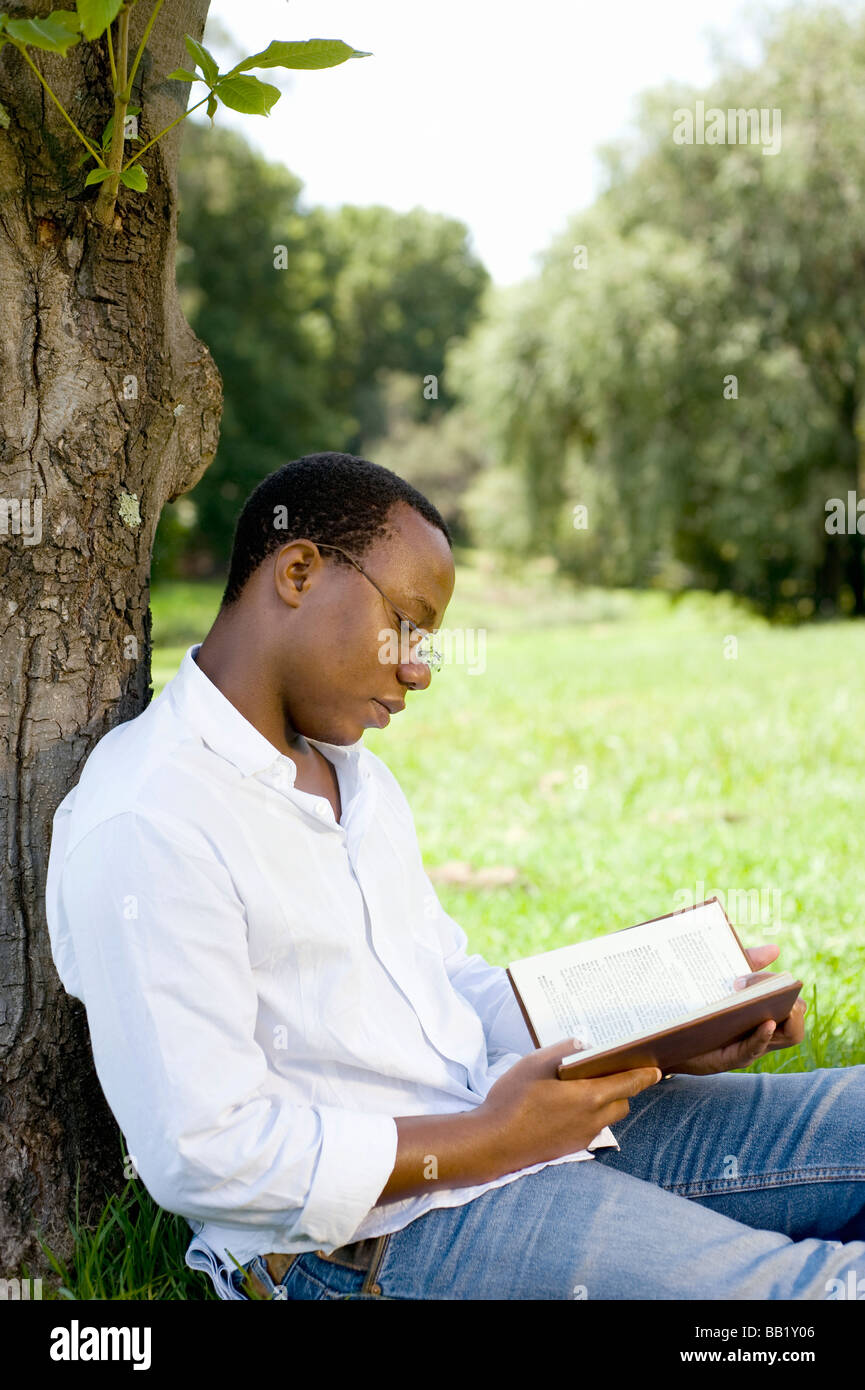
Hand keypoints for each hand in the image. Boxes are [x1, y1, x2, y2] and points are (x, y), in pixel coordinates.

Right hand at [476, 1038, 662, 1174]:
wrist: (493, 1143)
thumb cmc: (513, 1099)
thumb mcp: (535, 1063)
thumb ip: (563, 1049)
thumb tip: (584, 1041)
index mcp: (589, 1097)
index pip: (629, 1084)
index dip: (644, 1075)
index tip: (657, 1069)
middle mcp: (592, 1120)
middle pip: (621, 1102)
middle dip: (622, 1087)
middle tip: (611, 1071)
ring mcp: (581, 1137)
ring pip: (607, 1118)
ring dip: (605, 1103)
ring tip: (586, 1087)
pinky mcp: (569, 1148)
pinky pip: (591, 1129)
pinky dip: (589, 1116)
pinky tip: (567, 1107)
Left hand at [669, 944, 807, 1076]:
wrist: (669, 1033)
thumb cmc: (701, 1005)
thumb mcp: (723, 979)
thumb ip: (746, 964)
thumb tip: (774, 948)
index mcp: (764, 1012)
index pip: (793, 1001)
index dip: (783, 986)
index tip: (766, 976)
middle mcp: (763, 1031)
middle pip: (798, 1021)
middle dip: (794, 1004)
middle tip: (776, 991)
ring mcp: (751, 1045)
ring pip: (788, 1036)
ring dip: (786, 1018)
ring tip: (774, 1003)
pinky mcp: (732, 1057)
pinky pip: (754, 1049)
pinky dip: (763, 1036)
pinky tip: (766, 1022)